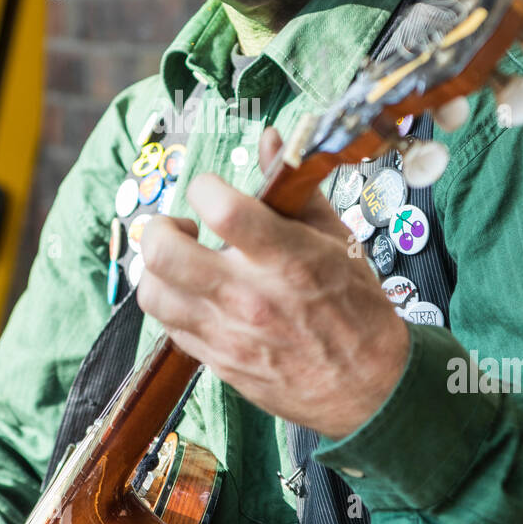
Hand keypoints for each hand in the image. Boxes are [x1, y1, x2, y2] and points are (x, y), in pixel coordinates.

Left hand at [137, 127, 410, 440]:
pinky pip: (169, 327)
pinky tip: (197, 295)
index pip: (220, 207)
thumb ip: (295, 187)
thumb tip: (271, 137)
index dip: (204, 187)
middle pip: (164, 251)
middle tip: (183, 227)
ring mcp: (228, 333)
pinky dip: (174, 303)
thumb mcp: (335, 237)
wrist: (370, 387)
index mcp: (285, 257)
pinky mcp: (217, 361)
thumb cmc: (355, 306)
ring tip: (184, 262)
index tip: (213, 191)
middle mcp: (249, 296)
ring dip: (159, 269)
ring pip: (152, 292)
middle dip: (161, 227)